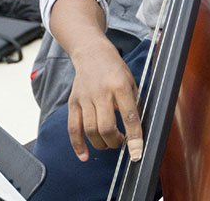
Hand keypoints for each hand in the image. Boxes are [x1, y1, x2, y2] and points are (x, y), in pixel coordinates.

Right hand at [67, 38, 142, 161]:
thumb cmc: (115, 69)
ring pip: (90, 130)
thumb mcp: (130, 82)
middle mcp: (101, 92)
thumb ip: (132, 104)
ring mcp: (85, 98)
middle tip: (120, 142)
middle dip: (115, 142)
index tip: (137, 153)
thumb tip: (135, 130)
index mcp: (120, 86)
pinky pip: (73, 128)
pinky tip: (84, 156)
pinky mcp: (73, 102)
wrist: (92, 53)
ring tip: (109, 143)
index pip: (129, 116)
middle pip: (106, 127)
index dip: (134, 138)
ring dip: (101, 144)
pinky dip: (78, 145)